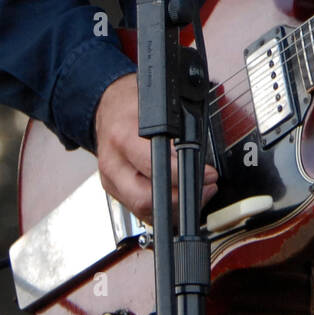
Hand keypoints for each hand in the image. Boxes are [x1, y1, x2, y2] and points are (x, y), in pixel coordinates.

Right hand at [93, 73, 218, 222]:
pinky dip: (163, 210)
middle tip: (206, 188)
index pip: (153, 166)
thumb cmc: (133, 103)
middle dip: (181, 199)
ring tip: (199, 193)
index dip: (183, 176)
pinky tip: (179, 200)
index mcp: (123, 136)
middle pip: (145, 198)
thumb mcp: (157, 104)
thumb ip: (177, 126)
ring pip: (142, 210)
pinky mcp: (113, 189)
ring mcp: (111, 180)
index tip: (206, 174)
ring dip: (175, 209)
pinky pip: (139, 210)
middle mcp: (113, 162)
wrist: (107, 105)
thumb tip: (202, 149)